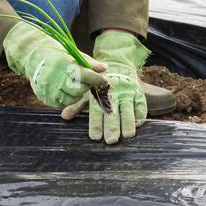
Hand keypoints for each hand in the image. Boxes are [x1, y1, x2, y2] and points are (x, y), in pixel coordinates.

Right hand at [3, 23, 108, 107]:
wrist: (34, 59)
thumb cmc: (58, 56)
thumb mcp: (73, 55)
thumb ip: (89, 63)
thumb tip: (104, 68)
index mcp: (63, 64)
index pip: (84, 75)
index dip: (97, 79)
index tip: (104, 80)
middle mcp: (54, 78)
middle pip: (79, 89)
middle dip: (87, 86)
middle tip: (88, 82)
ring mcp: (48, 89)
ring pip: (71, 99)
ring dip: (78, 94)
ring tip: (77, 85)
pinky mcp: (45, 98)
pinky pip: (62, 104)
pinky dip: (68, 99)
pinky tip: (68, 91)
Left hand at [61, 30, 149, 144]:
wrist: (118, 64)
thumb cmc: (100, 83)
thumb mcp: (88, 92)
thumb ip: (78, 105)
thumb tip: (64, 116)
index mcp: (99, 95)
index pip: (97, 112)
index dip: (96, 125)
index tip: (95, 137)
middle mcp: (113, 95)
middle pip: (113, 113)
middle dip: (113, 127)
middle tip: (111, 140)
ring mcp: (127, 94)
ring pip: (128, 110)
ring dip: (128, 123)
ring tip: (127, 135)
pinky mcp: (138, 93)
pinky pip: (141, 105)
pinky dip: (140, 114)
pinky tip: (138, 124)